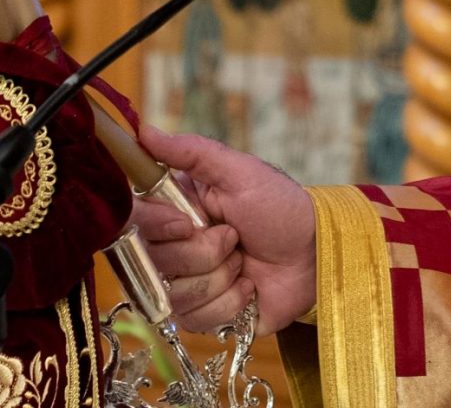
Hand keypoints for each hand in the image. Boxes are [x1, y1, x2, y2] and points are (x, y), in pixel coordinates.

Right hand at [133, 123, 316, 335]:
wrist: (314, 252)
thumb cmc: (280, 207)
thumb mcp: (240, 172)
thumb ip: (192, 152)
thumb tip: (144, 132)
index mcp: (176, 210)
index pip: (135, 222)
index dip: (157, 226)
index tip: (188, 222)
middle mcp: (173, 248)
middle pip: (156, 260)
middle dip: (205, 251)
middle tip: (234, 236)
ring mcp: (185, 285)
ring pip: (177, 293)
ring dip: (222, 276)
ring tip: (244, 261)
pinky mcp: (202, 316)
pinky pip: (197, 319)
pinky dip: (231, 301)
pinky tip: (248, 287)